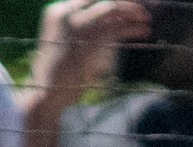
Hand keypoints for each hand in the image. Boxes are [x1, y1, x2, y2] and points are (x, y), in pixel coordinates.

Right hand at [31, 0, 151, 106]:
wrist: (45, 91)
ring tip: (147, 20)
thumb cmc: (57, 74)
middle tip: (141, 12)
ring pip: (112, 7)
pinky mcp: (90, 38)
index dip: (112, 2)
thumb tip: (112, 26)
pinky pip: (117, 27)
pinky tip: (145, 31)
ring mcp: (77, 23)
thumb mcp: (67, 44)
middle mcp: (66, 12)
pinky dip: (133, 28)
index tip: (126, 8)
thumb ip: (85, 31)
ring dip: (133, 12)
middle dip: (125, 3)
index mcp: (57, 11)